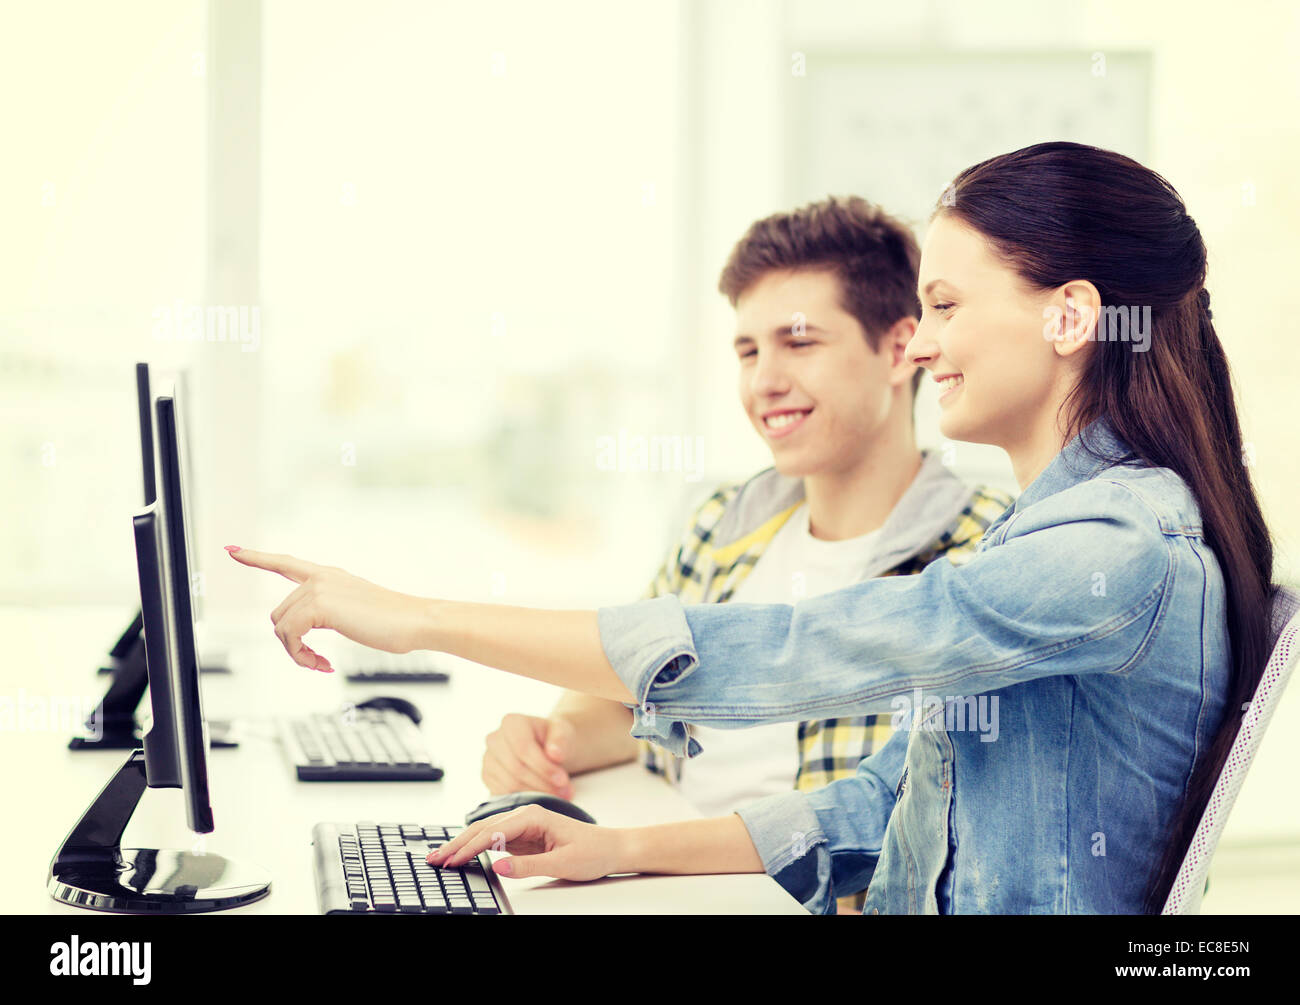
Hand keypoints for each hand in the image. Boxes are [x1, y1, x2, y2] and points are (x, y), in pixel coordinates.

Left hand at [225, 546, 432, 671]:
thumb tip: (307, 632)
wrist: (415, 621)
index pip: (285, 563)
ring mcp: (319, 589)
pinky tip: (323, 664)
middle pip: (279, 614)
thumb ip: (329, 613)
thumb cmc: (394, 622)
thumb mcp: (354, 613)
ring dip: (296, 653)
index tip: (232, 550)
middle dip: (292, 643)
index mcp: (329, 577)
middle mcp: (321, 578)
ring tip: (320, 663)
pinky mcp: (320, 605)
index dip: (257, 558)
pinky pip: (290, 636)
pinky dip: (301, 656)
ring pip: (281, 627)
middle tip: (316, 661)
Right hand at [427, 805, 631, 881]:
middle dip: (457, 843)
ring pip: (485, 832)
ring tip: (440, 857)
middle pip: (483, 827)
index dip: (469, 847)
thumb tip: (496, 864)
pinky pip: (494, 840)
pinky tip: (461, 855)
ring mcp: (523, 825)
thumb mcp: (563, 863)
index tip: (451, 861)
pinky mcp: (524, 836)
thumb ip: (528, 865)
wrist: (612, 848)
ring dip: (462, 844)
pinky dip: (475, 847)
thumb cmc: (593, 851)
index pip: (492, 831)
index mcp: (534, 815)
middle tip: (433, 859)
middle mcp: (526, 816)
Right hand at [482, 713, 577, 797]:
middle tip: (565, 793)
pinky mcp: (488, 777)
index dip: (543, 767)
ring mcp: (488, 759)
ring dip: (537, 795)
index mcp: (512, 722)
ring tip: (558, 796)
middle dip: (543, 784)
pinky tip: (542, 798)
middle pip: (516, 769)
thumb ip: (561, 740)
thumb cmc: (553, 739)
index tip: (563, 780)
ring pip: (510, 785)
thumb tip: (555, 754)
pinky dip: (525, 801)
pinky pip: (504, 795)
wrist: (545, 747)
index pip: (523, 748)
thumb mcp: (563, 733)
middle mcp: (495, 739)